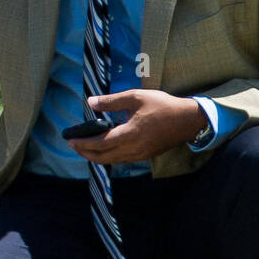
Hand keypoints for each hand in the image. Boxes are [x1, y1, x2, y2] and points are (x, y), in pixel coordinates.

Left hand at [68, 89, 206, 164]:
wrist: (187, 120)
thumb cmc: (162, 105)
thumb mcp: (135, 97)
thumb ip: (111, 101)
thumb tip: (91, 102)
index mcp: (128, 134)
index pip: (99, 144)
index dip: (83, 143)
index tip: (70, 140)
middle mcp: (132, 149)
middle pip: (102, 157)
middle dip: (85, 153)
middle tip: (74, 145)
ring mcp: (139, 155)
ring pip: (112, 160)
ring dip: (96, 156)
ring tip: (86, 147)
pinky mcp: (145, 155)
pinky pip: (121, 159)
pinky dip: (109, 156)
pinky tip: (105, 148)